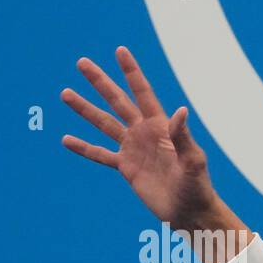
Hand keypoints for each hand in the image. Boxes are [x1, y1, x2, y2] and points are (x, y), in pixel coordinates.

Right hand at [61, 47, 247, 262]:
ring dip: (85, 109)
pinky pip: (101, 155)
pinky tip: (66, 139)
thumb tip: (181, 110)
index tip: (120, 50)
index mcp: (161, 127)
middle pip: (118, 101)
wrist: (189, 211)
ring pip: (104, 124)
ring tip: (65, 93)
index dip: (131, 72)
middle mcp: (144, 133)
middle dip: (100, 82)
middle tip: (82, 62)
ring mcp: (133, 149)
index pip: (143, 93)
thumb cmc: (197, 186)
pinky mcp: (126, 168)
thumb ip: (183, 137)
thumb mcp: (193, 161)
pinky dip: (84, 148)